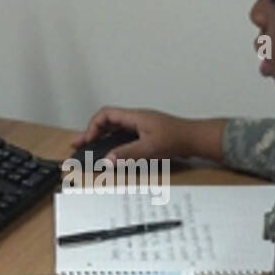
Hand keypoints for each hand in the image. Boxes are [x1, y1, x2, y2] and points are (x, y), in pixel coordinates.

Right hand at [71, 107, 221, 161]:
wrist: (195, 139)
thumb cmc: (176, 139)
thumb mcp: (149, 148)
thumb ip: (127, 154)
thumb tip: (106, 160)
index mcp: (134, 117)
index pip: (106, 115)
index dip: (93, 126)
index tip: (86, 140)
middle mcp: (136, 119)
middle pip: (108, 121)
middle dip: (92, 132)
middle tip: (79, 144)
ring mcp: (141, 126)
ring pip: (115, 129)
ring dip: (102, 138)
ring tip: (91, 149)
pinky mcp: (146, 134)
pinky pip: (124, 136)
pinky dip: (114, 143)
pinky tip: (112, 153)